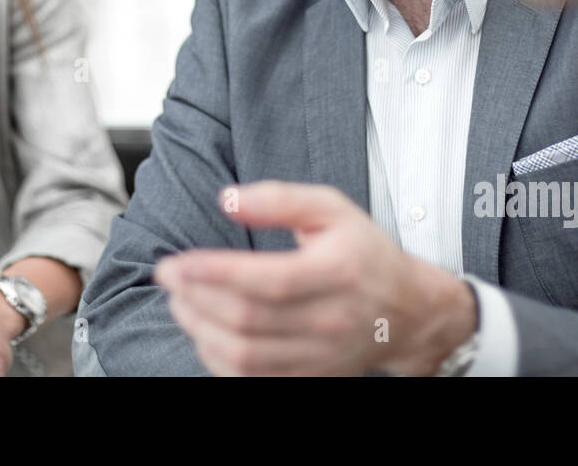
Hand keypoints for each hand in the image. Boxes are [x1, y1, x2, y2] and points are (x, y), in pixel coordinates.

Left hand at [154, 180, 476, 375]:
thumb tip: (227, 199)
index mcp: (337, 271)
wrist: (408, 311)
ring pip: (246, 356)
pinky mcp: (312, 377)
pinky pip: (254, 379)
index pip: (267, 280)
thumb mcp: (331, 209)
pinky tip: (205, 332)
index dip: (213, 273)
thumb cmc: (364, 252)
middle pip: (248, 320)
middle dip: (196, 299)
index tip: (174, 263)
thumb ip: (279, 198)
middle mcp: (331, 319)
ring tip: (180, 303)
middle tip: (169, 277)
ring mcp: (322, 355)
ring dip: (200, 331)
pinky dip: (218, 359)